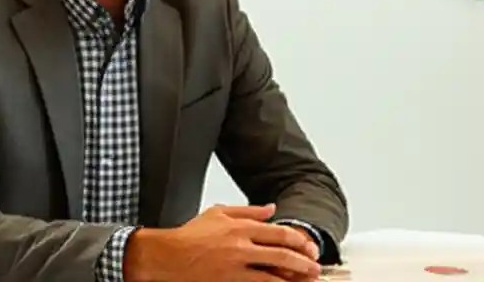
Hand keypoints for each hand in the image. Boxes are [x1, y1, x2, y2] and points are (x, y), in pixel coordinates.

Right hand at [123, 203, 320, 281]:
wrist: (168, 257)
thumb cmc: (189, 236)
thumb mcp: (218, 213)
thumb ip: (248, 211)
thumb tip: (271, 209)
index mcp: (240, 227)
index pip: (278, 233)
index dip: (298, 241)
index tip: (308, 248)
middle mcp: (240, 246)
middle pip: (281, 255)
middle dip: (303, 262)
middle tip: (315, 268)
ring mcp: (235, 268)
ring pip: (273, 276)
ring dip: (293, 280)